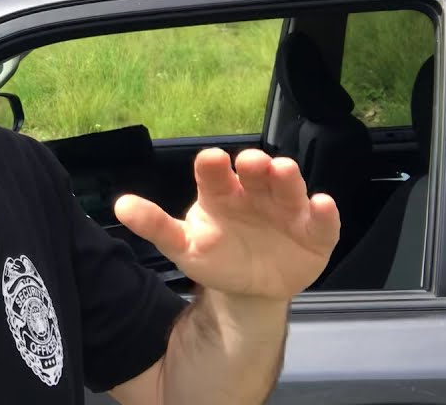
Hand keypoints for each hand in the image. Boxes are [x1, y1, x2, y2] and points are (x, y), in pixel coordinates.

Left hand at [114, 148, 339, 299]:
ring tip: (284, 170)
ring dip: (288, 179)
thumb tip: (120, 207)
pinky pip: (322, 222)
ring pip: (289, 190)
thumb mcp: (183, 245)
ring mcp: (286, 211)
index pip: (214, 175)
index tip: (210, 159)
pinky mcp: (314, 233)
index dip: (213, 166)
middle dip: (255, 166)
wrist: (250, 286)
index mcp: (221, 193)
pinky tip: (322, 204)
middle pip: (256, 175)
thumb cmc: (216, 254)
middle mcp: (255, 194)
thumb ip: (154, 226)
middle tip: (252, 161)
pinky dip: (325, 213)